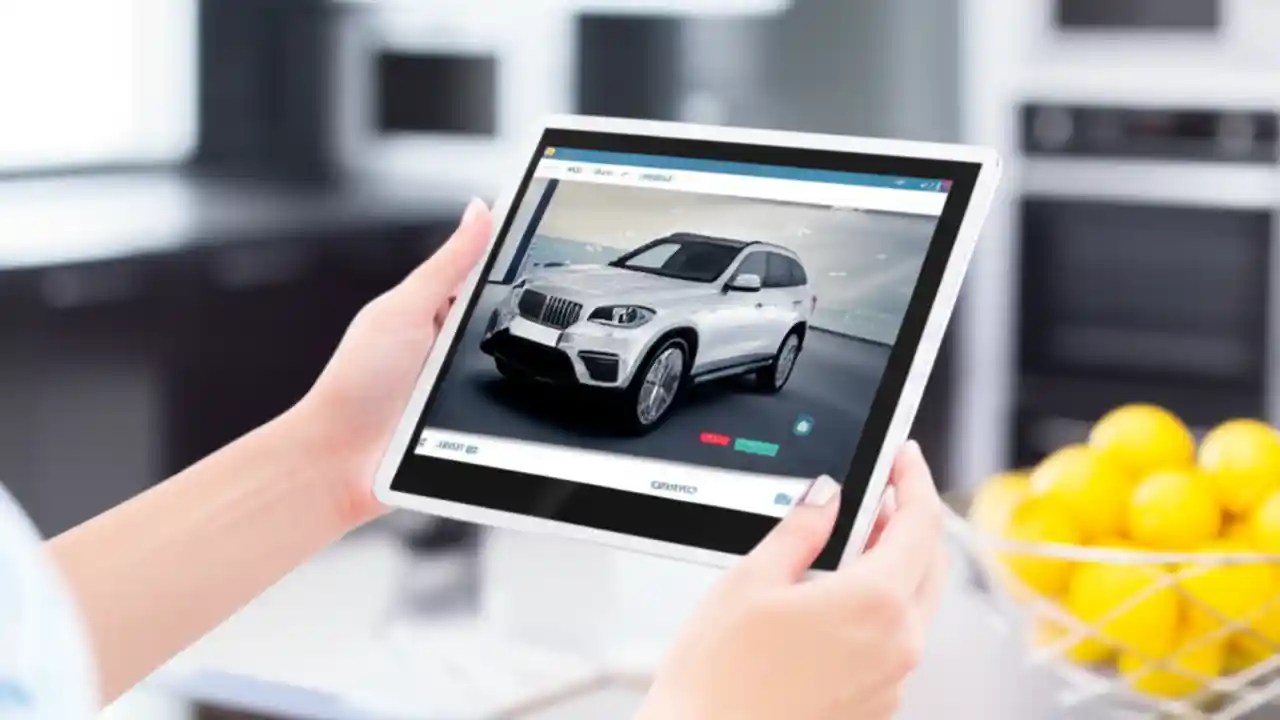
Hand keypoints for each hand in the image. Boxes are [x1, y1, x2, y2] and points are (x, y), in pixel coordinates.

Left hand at [299, 198, 492, 526]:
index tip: (550, 243)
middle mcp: (448, 349)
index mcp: (432, 312)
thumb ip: (448, 262)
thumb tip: (480, 209)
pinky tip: (499, 411)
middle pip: (506, 326)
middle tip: (513, 331)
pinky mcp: (470, 428)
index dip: (516, 263)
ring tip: (489, 379)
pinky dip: (510, 413)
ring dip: (512, 375)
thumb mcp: (406, 308)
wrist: (341, 462)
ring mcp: (459, 390)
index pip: (486, 278)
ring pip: (511, 371)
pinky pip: (507, 415)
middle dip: (521, 327)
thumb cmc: (356, 384)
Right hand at [636, 441, 947, 719]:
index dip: (915, 480)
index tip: (904, 459)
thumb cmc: (717, 679)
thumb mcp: (751, 580)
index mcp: (874, 604)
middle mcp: (898, 646)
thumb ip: (801, 530)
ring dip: (893, 569)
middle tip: (878, 497)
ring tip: (847, 550)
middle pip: (930, 564)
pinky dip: (878, 613)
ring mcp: (891, 683)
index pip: (922, 523)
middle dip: (910, 523)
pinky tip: (835, 605)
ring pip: (914, 607)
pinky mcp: (876, 707)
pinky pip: (893, 645)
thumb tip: (826, 499)